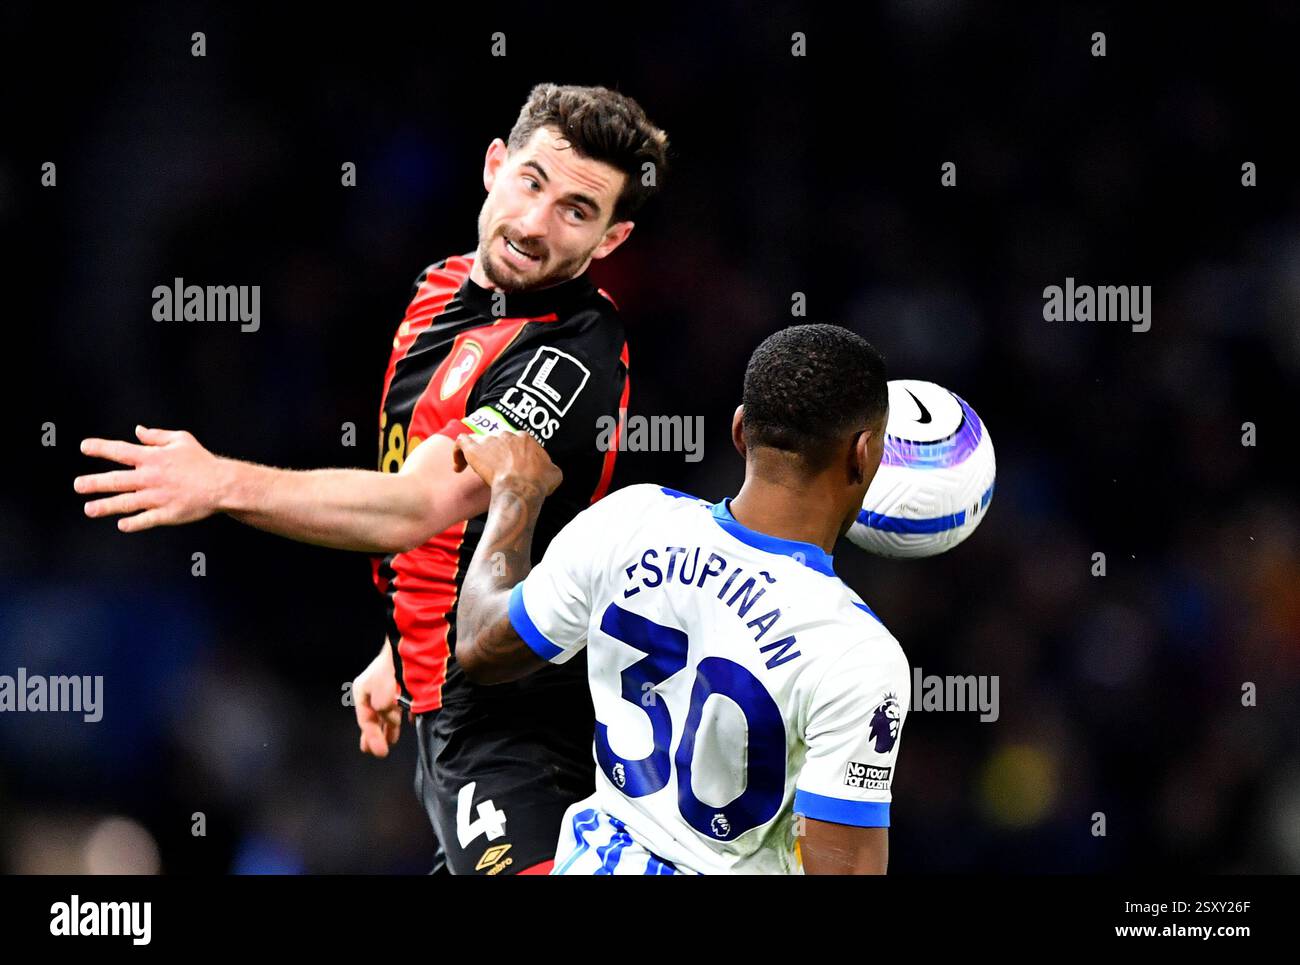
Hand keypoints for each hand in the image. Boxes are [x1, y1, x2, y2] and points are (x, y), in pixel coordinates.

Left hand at [76, 426, 226, 531]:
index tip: (84, 447)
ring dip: (105, 506)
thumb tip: (137, 431)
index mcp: (152, 458)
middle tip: (78, 485)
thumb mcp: (182, 439)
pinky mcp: (167, 514)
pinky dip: (132, 523)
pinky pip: (145, 520)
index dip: (100, 448)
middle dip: (94, 483)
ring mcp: (157, 498)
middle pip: (116, 481)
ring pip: (125, 503)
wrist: (222, 484)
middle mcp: (150, 478)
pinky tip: (121, 525)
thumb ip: (157, 436)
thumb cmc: (202, 461)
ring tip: (89, 509)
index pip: (120, 451)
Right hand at [353, 641, 402, 756]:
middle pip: (373, 716)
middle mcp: (373, 689)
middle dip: (375, 733)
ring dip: (389, 725)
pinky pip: (402, 702)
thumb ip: (383, 710)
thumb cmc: (392, 668)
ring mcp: (388, 685)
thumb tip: (391, 718)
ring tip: (391, 739)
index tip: (381, 754)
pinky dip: (404, 713)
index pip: (365, 720)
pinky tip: (409, 720)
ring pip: (387, 710)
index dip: (372, 738)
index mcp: (363, 691)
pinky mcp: (403, 681)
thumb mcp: (382, 692)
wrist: (410, 642)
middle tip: (377, 751)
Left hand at [453, 431, 562, 497]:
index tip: (511, 468)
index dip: (511, 455)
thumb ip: (550, 468)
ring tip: (476, 470)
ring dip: (478, 454)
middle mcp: (506, 434)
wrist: (522, 487)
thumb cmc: (538, 483)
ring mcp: (489, 440)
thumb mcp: (554, 474)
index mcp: (525, 438)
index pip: (515, 442)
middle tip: (495, 472)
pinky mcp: (474, 449)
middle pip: (497, 441)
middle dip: (495, 454)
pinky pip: (461, 442)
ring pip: (479, 441)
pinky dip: (458, 453)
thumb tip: (551, 471)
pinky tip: (458, 468)